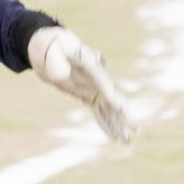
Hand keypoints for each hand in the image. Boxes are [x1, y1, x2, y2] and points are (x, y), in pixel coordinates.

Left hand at [29, 26, 135, 142]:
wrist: (48, 44)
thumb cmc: (48, 45)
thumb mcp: (48, 50)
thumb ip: (54, 61)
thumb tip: (61, 76)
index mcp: (87, 60)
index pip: (101, 78)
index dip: (110, 93)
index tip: (121, 107)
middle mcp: (95, 74)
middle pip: (111, 94)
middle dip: (122, 112)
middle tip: (134, 127)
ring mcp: (93, 85)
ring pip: (109, 106)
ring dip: (118, 123)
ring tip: (128, 139)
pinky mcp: (88, 94)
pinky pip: (100, 110)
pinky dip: (107, 123)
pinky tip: (115, 137)